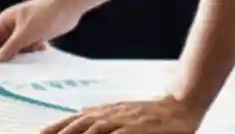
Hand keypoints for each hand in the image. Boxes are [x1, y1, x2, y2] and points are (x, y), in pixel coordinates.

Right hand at [0, 0, 82, 61]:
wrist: (69, 5)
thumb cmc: (46, 13)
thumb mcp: (25, 33)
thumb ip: (10, 47)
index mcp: (6, 20)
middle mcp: (14, 25)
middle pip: (1, 42)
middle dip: (1, 55)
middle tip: (0, 72)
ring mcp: (26, 29)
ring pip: (16, 47)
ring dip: (18, 56)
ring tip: (20, 68)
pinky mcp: (38, 34)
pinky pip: (29, 48)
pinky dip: (31, 54)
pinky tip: (37, 57)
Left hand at [41, 95, 204, 133]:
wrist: (180, 106)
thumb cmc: (150, 113)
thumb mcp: (122, 111)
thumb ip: (101, 113)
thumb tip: (81, 110)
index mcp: (104, 112)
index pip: (73, 121)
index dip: (54, 128)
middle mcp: (110, 115)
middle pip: (78, 126)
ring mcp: (124, 121)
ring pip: (94, 130)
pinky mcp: (138, 129)